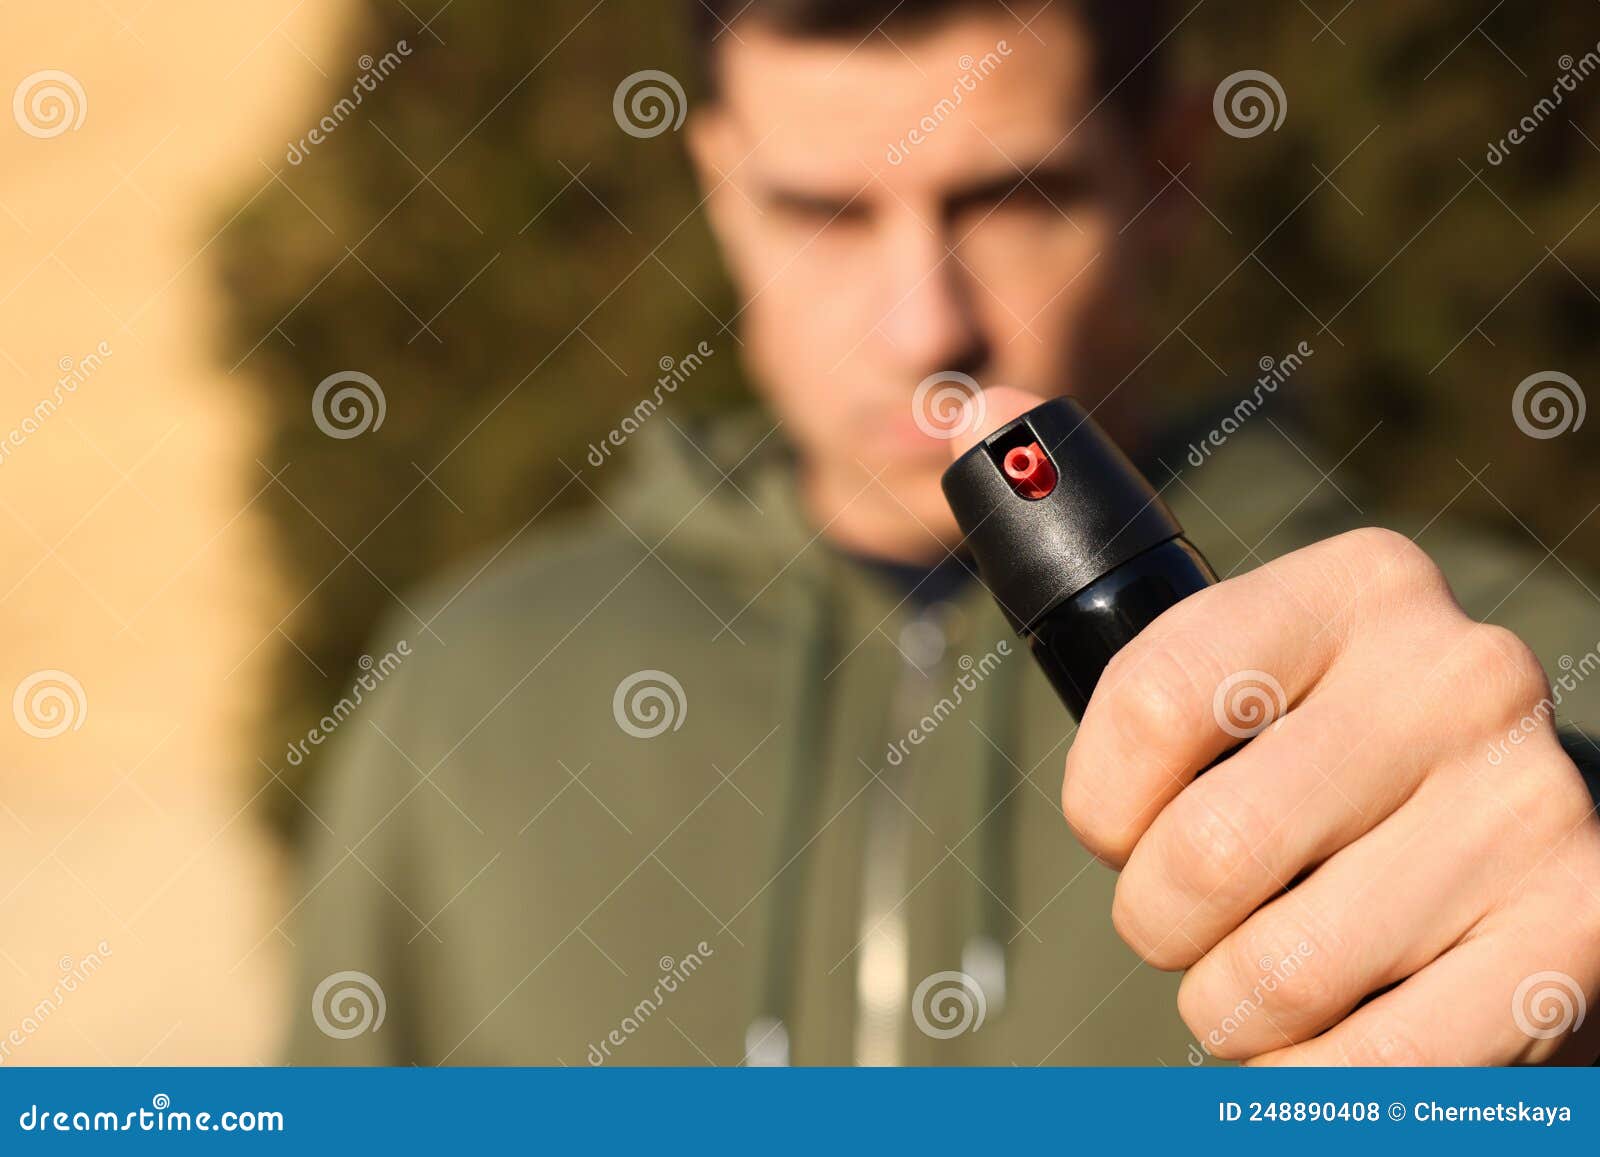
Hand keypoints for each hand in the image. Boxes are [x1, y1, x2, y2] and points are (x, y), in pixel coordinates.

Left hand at [1064, 524, 1599, 1064]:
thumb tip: (1111, 831)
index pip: (1151, 704)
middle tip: (1187, 922)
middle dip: (1159, 922)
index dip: (1102, 805)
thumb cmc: (1331, 767)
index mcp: (1359, 591)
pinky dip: (1308, 1085)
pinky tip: (1312, 1048)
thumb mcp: (1254, 691)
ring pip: (1277, 976)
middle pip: (1206, 853)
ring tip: (1266, 971)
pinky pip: (1381, 1065)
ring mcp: (1527, 807)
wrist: (1507, 826)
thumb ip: (1162, 721)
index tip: (1124, 831)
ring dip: (1230, 1010)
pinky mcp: (1573, 935)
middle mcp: (1459, 678)